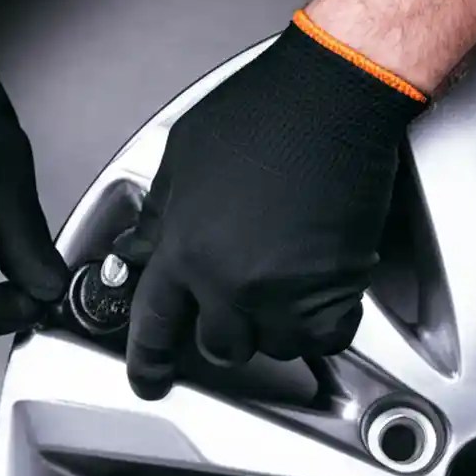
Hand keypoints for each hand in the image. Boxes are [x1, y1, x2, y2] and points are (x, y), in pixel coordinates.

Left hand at [120, 23, 424, 399]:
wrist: (332, 96)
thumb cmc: (264, 112)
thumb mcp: (183, 158)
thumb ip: (161, 216)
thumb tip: (141, 249)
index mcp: (184, 247)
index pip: (154, 323)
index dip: (148, 360)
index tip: (149, 380)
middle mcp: (230, 279)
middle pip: (221, 347)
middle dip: (225, 331)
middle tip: (239, 302)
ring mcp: (285, 290)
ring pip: (275, 347)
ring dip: (276, 326)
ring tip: (284, 281)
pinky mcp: (335, 288)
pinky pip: (325, 338)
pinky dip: (322, 326)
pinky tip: (318, 291)